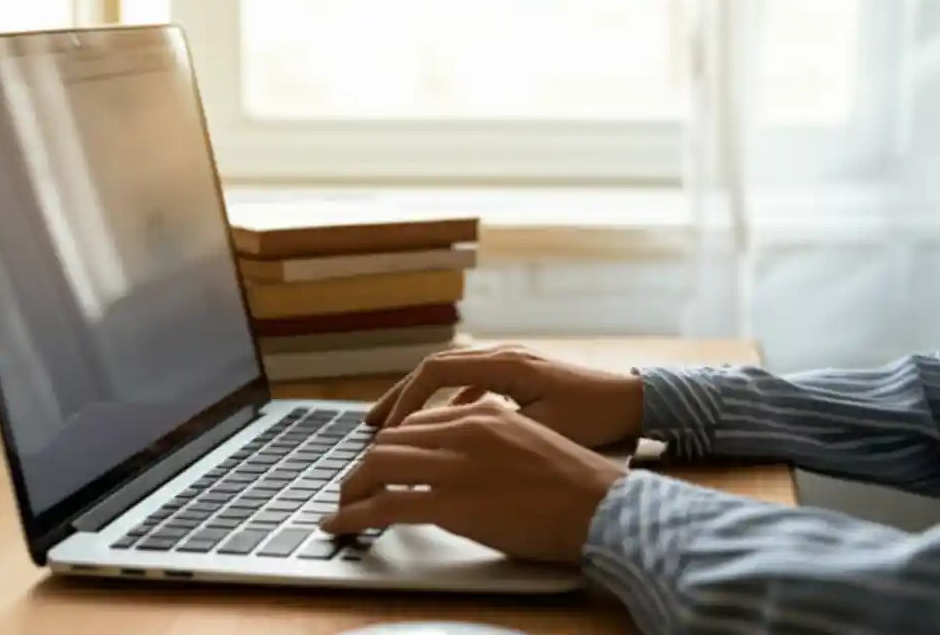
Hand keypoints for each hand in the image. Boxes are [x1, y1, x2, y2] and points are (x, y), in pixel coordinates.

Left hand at [322, 400, 626, 562]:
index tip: (380, 461)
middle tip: (351, 487)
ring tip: (341, 507)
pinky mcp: (451, 502)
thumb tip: (468, 453)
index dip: (392, 443)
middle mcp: (465, 430)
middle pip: (393, 439)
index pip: (419, 421)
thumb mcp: (532, 439)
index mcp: (485, 413)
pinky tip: (338, 525)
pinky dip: (353, 515)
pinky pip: (385, 504)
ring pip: (379, 465)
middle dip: (365, 465)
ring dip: (352, 487)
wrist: (600, 506)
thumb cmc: (576, 483)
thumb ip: (494, 436)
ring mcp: (457, 465)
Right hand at [366, 345, 645, 447]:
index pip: (438, 369)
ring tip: (395, 427)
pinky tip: (439, 428)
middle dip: (401, 396)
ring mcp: (511, 363)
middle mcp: (504, 355)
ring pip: (452, 376)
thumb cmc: (594, 417)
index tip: (386, 427)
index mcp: (505, 364)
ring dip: (423, 399)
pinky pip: (471, 383)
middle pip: (437, 368)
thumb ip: (497, 426)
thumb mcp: (543, 427)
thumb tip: (449, 438)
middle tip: (371, 424)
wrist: (634, 402)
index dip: (407, 398)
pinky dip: (448, 402)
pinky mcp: (520, 376)